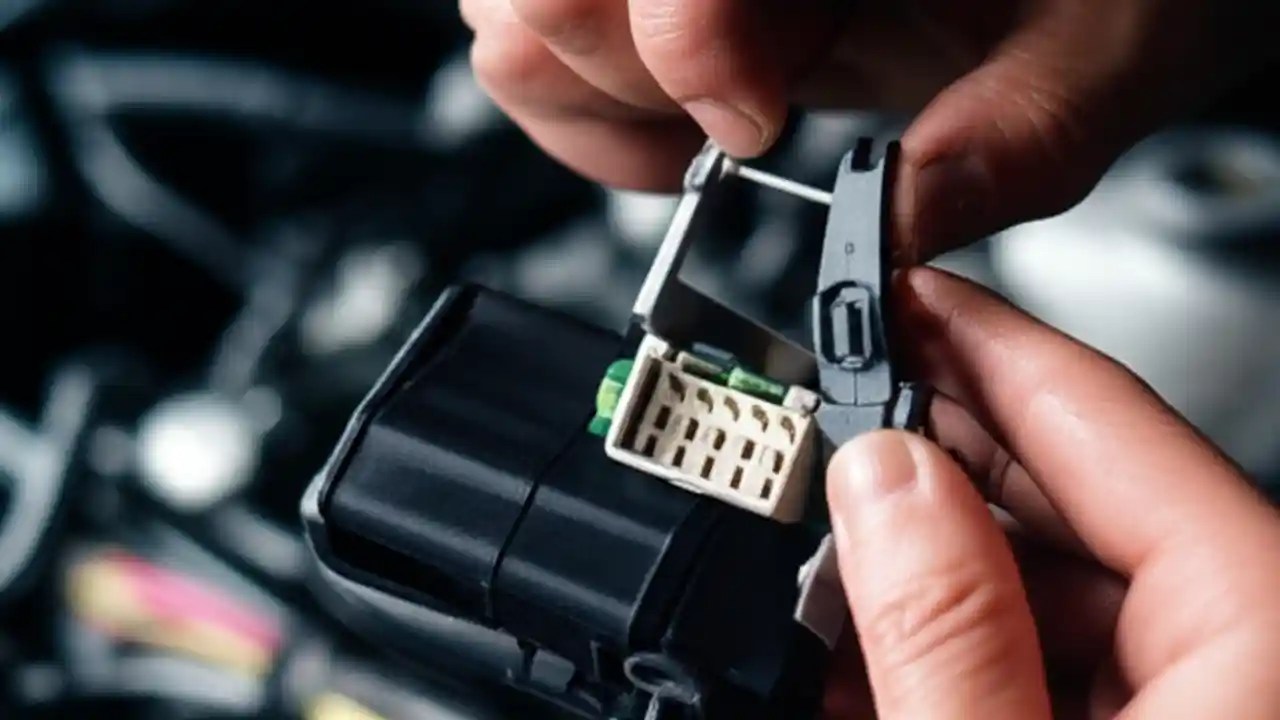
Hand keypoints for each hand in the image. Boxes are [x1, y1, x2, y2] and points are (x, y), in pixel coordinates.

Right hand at [460, 0, 1275, 260]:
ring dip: (591, 102)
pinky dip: (579, 111)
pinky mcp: (664, 3)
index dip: (689, 49)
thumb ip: (1017, 135)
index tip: (757, 126)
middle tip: (730, 129)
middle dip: (621, 85)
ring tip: (706, 130)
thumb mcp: (1106, 49)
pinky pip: (535, 46)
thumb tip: (899, 222)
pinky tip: (679, 126)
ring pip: (515, 23)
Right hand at [821, 267, 1279, 717]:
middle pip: (1078, 499)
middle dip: (933, 476)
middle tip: (833, 450)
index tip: (897, 298)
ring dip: (940, 581)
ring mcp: (1232, 699)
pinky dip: (979, 654)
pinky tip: (892, 664)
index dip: (977, 340)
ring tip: (832, 591)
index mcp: (1269, 630)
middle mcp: (1267, 653)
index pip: (1102, 414)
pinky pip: (1081, 665)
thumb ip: (946, 624)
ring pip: (1069, 588)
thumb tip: (885, 480)